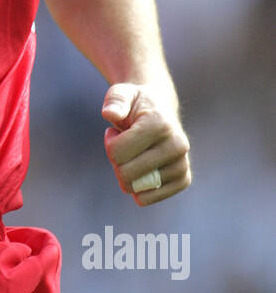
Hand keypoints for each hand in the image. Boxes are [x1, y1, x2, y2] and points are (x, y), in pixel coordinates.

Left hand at [101, 82, 190, 205]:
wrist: (160, 109)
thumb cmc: (136, 103)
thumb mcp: (122, 94)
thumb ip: (115, 101)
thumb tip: (111, 114)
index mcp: (161, 124)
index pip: (117, 152)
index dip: (109, 143)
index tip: (117, 131)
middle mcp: (178, 145)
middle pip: (125, 174)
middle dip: (117, 161)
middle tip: (125, 144)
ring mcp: (183, 164)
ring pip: (135, 188)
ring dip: (127, 173)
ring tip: (136, 153)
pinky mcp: (183, 180)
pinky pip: (146, 199)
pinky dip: (136, 187)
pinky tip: (142, 168)